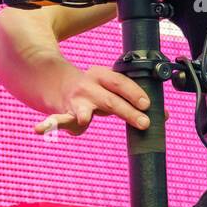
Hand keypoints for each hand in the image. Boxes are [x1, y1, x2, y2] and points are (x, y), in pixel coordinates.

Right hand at [35, 65, 150, 135]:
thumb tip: (165, 114)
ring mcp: (74, 101)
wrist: (50, 79)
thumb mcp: (111, 89)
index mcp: (102, 75)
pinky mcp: (61, 114)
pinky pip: (57, 122)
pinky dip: (49, 126)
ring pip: (81, 111)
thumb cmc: (92, 89)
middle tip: (144, 122)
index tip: (147, 104)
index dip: (135, 93)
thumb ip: (132, 100)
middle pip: (110, 100)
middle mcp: (88, 87)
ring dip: (84, 116)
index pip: (121, 82)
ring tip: (84, 119)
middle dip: (127, 111)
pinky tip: (41, 130)